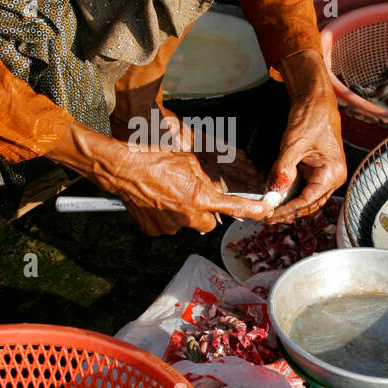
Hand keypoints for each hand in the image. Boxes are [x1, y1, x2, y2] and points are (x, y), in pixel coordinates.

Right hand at [50, 119, 273, 235]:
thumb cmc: (154, 157)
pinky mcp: (153, 230)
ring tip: (166, 192)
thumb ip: (204, 180)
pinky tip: (154, 200)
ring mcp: (169, 226)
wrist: (121, 167)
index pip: (234, 208)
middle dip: (205, 213)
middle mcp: (187, 216)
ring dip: (182, 213)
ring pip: (185, 224)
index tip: (266, 211)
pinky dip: (164, 216)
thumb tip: (209, 190)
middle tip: (192, 195)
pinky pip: (166, 226)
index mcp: (200, 197)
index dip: (253, 211)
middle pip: (208, 223)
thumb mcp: (188, 161)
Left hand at [266, 49, 346, 222]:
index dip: (289, 210)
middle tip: (268, 218)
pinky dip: (290, 194)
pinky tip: (277, 198)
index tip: (272, 216)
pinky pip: (303, 188)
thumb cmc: (310, 118)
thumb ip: (284, 168)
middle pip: (309, 204)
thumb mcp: (293, 144)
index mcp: (333, 172)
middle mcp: (332, 177)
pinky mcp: (316, 171)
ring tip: (271, 211)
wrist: (315, 102)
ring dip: (289, 204)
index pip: (309, 200)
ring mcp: (325, 175)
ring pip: (306, 198)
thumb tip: (276, 190)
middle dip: (289, 211)